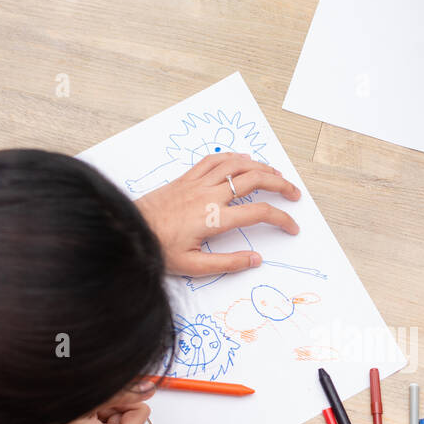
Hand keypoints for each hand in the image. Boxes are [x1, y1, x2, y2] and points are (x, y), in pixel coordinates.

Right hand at [19, 388, 214, 423]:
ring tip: (81, 414)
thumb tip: (148, 388)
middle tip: (90, 409)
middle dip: (120, 404)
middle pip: (139, 413)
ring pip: (127, 412)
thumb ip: (120, 394)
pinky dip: (102, 411)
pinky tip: (80, 417)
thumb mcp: (85, 402)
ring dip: (108, 406)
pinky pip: (115, 416)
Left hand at [136, 152, 300, 276]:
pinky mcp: (186, 178)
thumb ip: (227, 263)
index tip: (292, 227)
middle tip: (293, 192)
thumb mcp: (194, 266)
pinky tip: (244, 159)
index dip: (281, 219)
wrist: (130, 230)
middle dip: (280, 184)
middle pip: (254, 180)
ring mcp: (197, 183)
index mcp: (214, 218)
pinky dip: (233, 157)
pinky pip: (214, 160)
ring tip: (275, 174)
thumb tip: (255, 260)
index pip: (259, 213)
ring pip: (237, 164)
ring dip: (260, 166)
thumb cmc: (158, 249)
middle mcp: (209, 195)